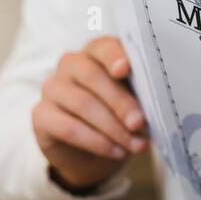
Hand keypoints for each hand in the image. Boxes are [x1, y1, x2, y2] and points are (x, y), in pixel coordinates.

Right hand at [33, 36, 147, 191]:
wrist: (94, 150)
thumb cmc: (120, 113)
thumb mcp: (135, 99)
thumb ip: (141, 92)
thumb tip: (159, 101)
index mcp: (97, 52)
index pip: (103, 46)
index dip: (114, 56)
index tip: (125, 70)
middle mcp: (71, 64)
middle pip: (93, 77)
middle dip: (120, 102)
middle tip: (140, 123)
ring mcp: (52, 88)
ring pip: (83, 104)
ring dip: (113, 128)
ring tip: (136, 145)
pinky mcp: (41, 115)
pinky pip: (69, 128)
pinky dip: (97, 142)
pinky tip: (117, 152)